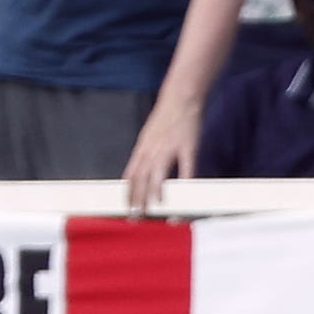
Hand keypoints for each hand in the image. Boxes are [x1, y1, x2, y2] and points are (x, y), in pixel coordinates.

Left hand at [123, 93, 203, 209]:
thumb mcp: (148, 137)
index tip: (126, 208)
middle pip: (141, 178)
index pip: (131, 175)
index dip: (127, 193)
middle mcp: (152, 150)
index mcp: (142, 149)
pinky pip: (186, 166)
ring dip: (154, 193)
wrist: (180, 98)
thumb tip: (136, 173)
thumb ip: (144, 156)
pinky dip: (184, 180)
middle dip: (137, 198)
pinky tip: (183, 192)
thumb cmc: (166, 118)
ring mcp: (169, 148)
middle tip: (136, 215)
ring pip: (158, 174)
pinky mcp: (188, 145)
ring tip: (155, 208)